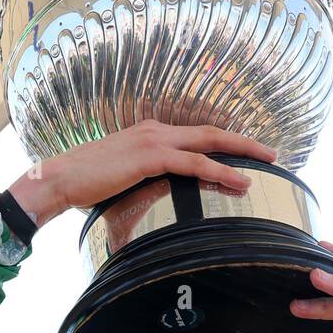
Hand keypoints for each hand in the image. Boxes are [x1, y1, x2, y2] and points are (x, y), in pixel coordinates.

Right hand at [9, 120, 276, 227]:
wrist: (60, 179)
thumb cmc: (86, 185)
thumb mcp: (123, 181)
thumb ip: (145, 183)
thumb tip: (158, 202)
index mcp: (150, 134)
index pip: (195, 136)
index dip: (223, 142)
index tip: (246, 152)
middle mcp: (156, 130)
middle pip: (210, 132)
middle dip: (244, 141)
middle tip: (272, 151)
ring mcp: (154, 141)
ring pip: (209, 142)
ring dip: (241, 152)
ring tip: (267, 162)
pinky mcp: (151, 157)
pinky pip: (195, 163)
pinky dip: (220, 170)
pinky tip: (241, 180)